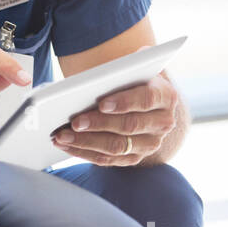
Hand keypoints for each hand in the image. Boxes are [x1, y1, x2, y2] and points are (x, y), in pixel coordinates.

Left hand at [51, 72, 178, 166]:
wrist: (143, 101)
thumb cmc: (132, 80)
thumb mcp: (133, 69)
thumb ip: (125, 67)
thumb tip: (108, 70)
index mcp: (165, 96)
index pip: (146, 99)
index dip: (124, 102)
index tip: (101, 103)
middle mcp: (163, 123)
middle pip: (129, 125)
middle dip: (99, 124)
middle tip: (74, 122)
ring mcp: (150, 144)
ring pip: (117, 147)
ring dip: (86, 142)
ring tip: (62, 135)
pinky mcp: (134, 157)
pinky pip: (108, 159)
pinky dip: (84, 153)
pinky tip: (65, 145)